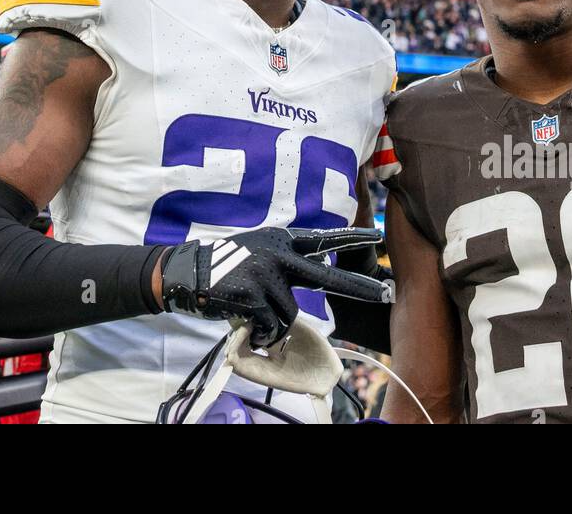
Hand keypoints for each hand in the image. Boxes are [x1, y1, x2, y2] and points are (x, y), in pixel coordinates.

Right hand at [158, 226, 390, 347]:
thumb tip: (317, 269)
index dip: (350, 239)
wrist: (187, 272)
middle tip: (384, 292)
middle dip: (356, 286)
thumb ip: (286, 258)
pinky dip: (259, 332)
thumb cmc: (227, 265)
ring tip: (250, 310)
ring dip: (272, 321)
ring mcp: (266, 273)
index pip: (322, 239)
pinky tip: (242, 319)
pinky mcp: (254, 295)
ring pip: (290, 314)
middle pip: (325, 276)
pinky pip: (270, 327)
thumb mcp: (259, 249)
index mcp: (281, 240)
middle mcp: (278, 253)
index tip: (377, 238)